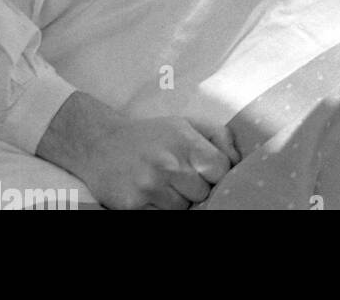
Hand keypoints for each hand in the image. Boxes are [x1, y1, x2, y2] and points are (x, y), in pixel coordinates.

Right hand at [37, 92, 238, 209]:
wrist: (101, 144)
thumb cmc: (151, 135)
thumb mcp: (185, 124)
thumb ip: (219, 136)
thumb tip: (238, 159)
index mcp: (185, 141)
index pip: (221, 170)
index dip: (217, 173)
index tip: (208, 171)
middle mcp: (168, 164)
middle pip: (203, 193)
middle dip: (197, 188)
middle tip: (182, 176)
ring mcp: (149, 187)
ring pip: (183, 209)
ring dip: (178, 201)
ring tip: (165, 184)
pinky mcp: (133, 206)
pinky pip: (161, 215)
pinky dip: (159, 208)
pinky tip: (151, 193)